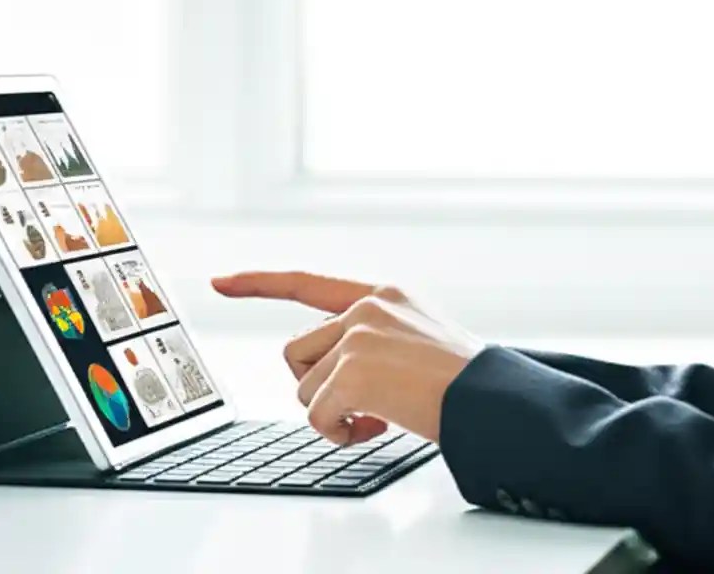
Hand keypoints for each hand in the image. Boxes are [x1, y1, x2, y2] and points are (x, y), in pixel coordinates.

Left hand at [211, 271, 482, 444]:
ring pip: (303, 386)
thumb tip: (323, 377)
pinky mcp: (352, 371)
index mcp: (382, 295)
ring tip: (375, 418)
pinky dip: (339, 433)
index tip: (220, 281)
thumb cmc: (463, 382)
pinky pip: (317, 415)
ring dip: (331, 411)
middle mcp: (366, 308)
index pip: (306, 283)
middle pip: (297, 351)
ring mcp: (357, 336)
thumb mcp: (418, 339)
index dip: (258, 283)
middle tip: (360, 406)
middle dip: (316, 385)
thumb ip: (370, 340)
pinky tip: (375, 429)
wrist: (493, 399)